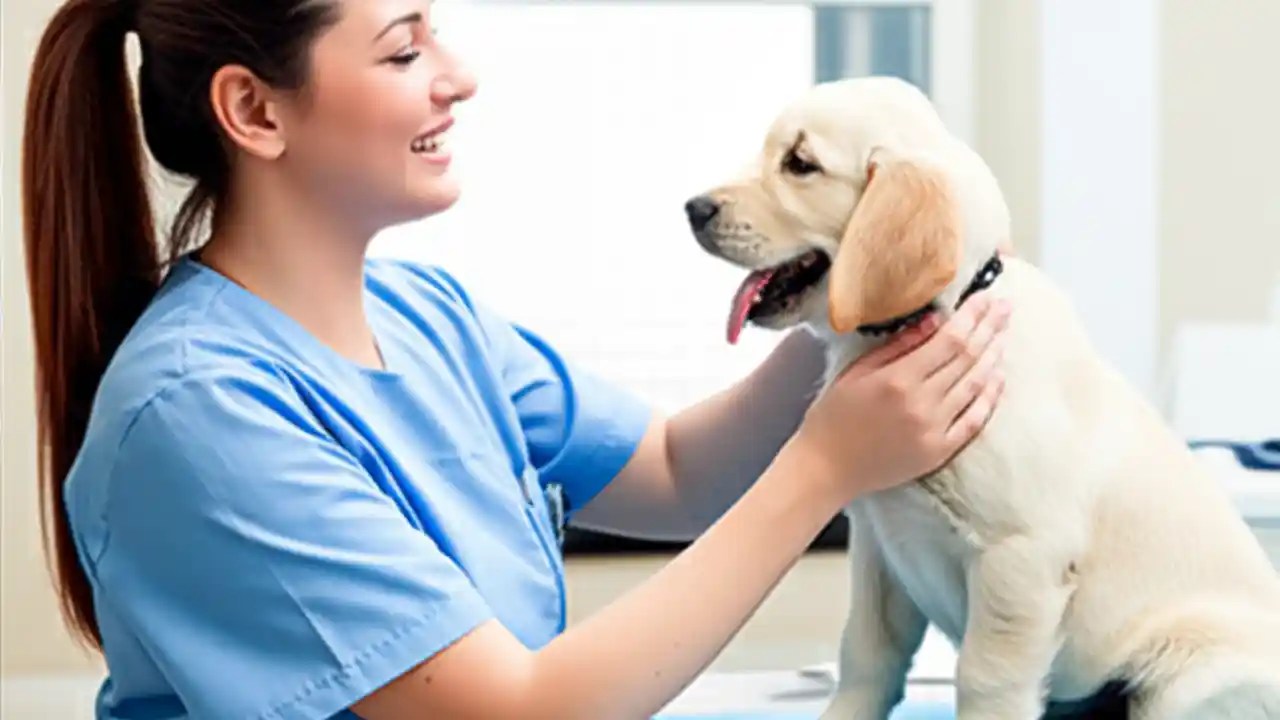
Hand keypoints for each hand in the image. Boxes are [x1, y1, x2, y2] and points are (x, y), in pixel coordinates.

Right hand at [794, 294, 1010, 505]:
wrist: (826, 468)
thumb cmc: (834, 415)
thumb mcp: (856, 371)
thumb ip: (897, 346)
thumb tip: (936, 320)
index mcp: (898, 379)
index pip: (948, 340)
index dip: (972, 316)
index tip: (986, 297)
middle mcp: (922, 403)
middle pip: (968, 358)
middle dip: (990, 328)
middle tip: (1006, 307)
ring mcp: (934, 429)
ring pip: (975, 386)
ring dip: (993, 357)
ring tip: (1004, 335)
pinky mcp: (939, 452)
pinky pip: (974, 420)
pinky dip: (990, 397)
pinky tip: (999, 377)